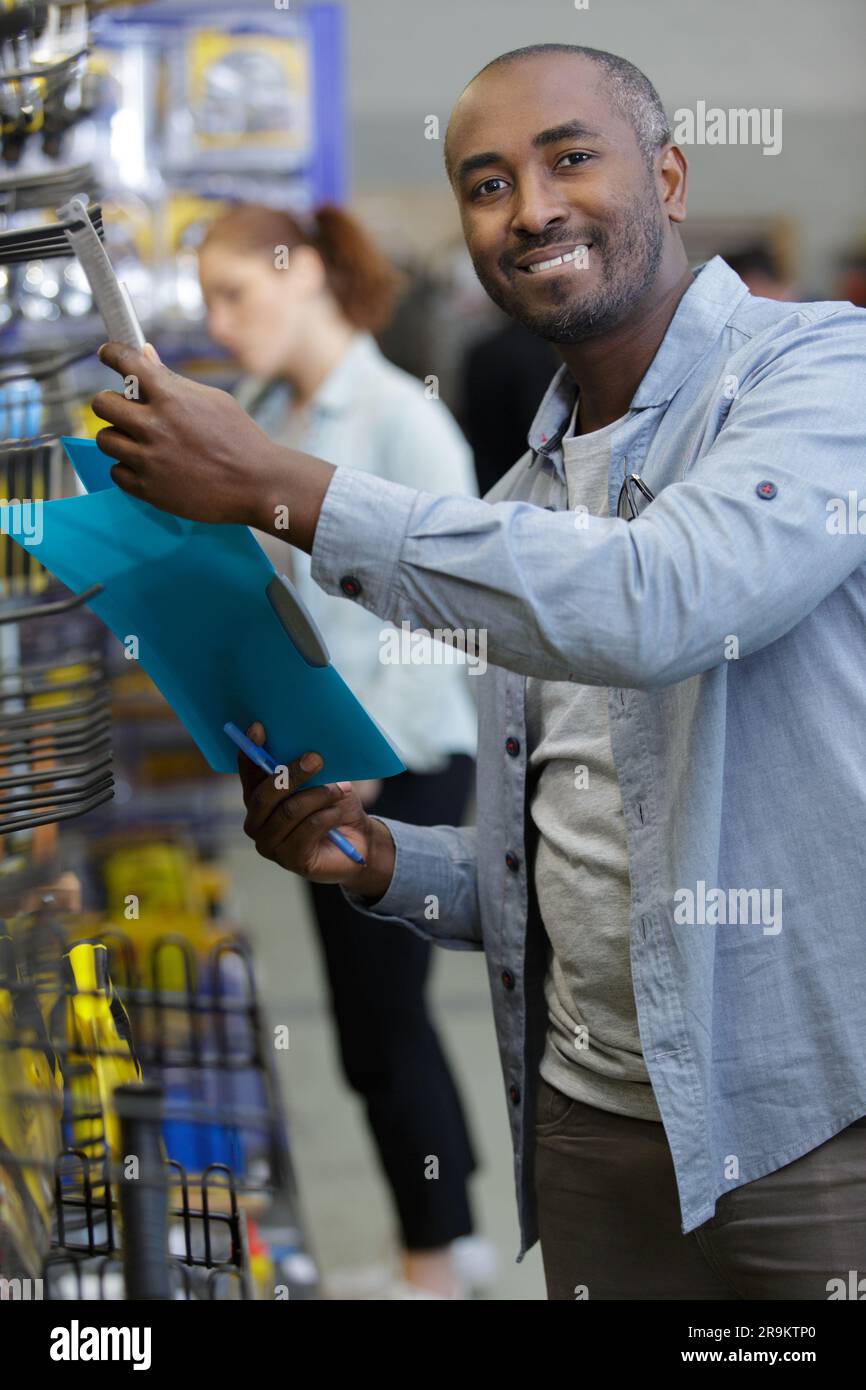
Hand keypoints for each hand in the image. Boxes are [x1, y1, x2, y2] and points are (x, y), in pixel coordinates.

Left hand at [90, 342, 334, 545]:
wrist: (258, 484)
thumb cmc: (241, 439)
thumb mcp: (214, 400)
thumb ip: (175, 381)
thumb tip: (146, 356)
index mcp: (171, 397)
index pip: (125, 361)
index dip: (111, 354)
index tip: (107, 354)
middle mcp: (154, 426)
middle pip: (101, 404)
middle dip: (109, 402)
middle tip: (122, 408)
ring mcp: (150, 460)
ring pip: (105, 440)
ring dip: (118, 437)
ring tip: (139, 441)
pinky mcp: (149, 490)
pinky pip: (116, 473)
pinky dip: (127, 468)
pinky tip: (147, 466)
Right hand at [237, 723, 394, 898]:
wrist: (359, 841)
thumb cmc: (334, 806)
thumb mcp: (321, 781)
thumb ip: (304, 768)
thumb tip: (302, 748)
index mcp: (257, 798)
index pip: (248, 773)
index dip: (251, 750)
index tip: (259, 728)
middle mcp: (256, 822)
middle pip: (265, 795)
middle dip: (291, 775)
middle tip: (315, 759)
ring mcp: (270, 844)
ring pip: (289, 811)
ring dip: (318, 796)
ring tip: (339, 790)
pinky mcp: (291, 860)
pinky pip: (308, 829)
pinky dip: (327, 815)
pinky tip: (338, 812)